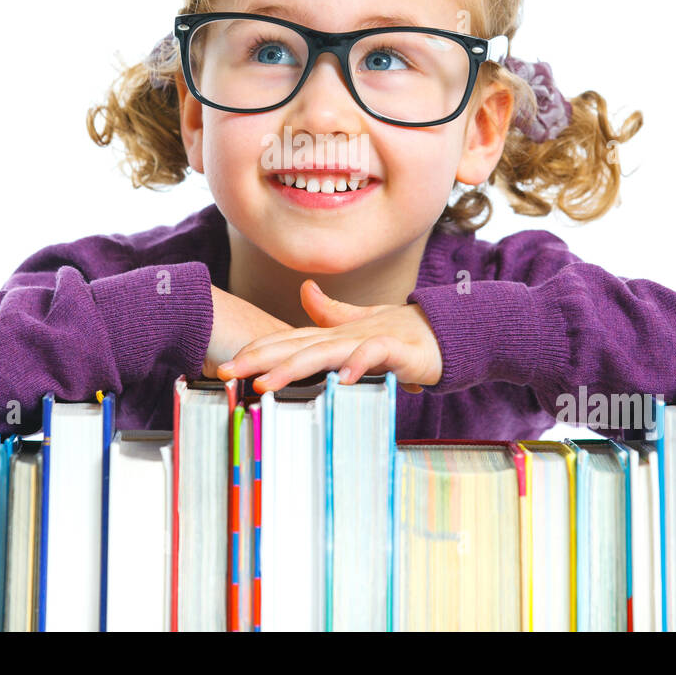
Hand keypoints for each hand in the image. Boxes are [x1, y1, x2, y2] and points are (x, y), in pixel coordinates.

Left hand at [215, 280, 442, 394]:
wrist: (450, 332)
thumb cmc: (405, 332)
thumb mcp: (363, 324)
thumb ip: (333, 312)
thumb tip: (306, 291)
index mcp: (335, 334)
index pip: (288, 341)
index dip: (257, 351)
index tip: (226, 364)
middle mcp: (346, 335)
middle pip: (296, 346)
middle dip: (260, 360)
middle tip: (227, 371)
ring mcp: (369, 340)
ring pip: (325, 352)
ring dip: (294, 367)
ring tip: (267, 383)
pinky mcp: (398, 348)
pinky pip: (374, 355)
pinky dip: (358, 365)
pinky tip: (341, 380)